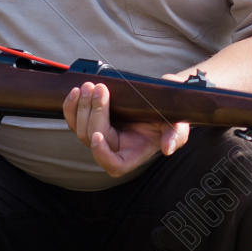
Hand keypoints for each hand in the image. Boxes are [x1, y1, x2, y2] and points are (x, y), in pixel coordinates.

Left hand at [63, 81, 190, 177]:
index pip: (114, 165)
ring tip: (90, 86)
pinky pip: (74, 118)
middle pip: (93, 138)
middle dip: (94, 113)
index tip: (100, 135)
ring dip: (81, 107)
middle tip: (100, 89)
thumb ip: (176, 136)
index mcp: (134, 153)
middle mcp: (115, 147)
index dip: (103, 155)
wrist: (163, 98)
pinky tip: (76, 91)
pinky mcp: (93, 120)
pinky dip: (71, 106)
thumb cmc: (172, 115)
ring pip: (80, 128)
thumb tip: (168, 148)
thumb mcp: (180, 124)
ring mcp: (102, 134)